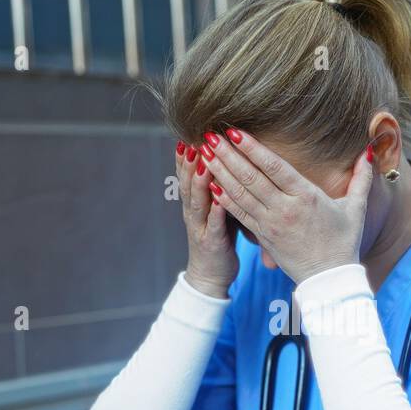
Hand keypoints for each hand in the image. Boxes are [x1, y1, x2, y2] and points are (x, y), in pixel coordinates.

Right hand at [176, 140, 237, 298]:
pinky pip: (213, 225)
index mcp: (195, 204)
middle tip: (193, 138)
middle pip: (188, 183)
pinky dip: (216, 211)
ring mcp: (200, 228)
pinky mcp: (212, 243)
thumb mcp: (215, 209)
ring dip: (199, 180)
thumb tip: (223, 161)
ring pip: (197, 201)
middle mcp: (193, 214)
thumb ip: (216, 188)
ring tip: (202, 159)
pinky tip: (220, 198)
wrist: (211, 276)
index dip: (186, 155)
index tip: (190, 132)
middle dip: (190, 160)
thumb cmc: (218, 239)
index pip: (187, 175)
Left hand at [200, 128, 374, 284]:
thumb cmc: (343, 243)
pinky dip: (224, 199)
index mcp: (307, 196)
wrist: (329, 280)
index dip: (252, 148)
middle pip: (251, 177)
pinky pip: (240, 215)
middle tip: (209, 135)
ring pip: (241, 194)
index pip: (274, 167)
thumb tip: (368, 152)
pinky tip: (211, 184)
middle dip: (228, 155)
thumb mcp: (356, 208)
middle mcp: (286, 209)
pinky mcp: (263, 237)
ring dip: (220, 172)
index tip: (234, 132)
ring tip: (204, 153)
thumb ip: (361, 178)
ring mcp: (272, 224)